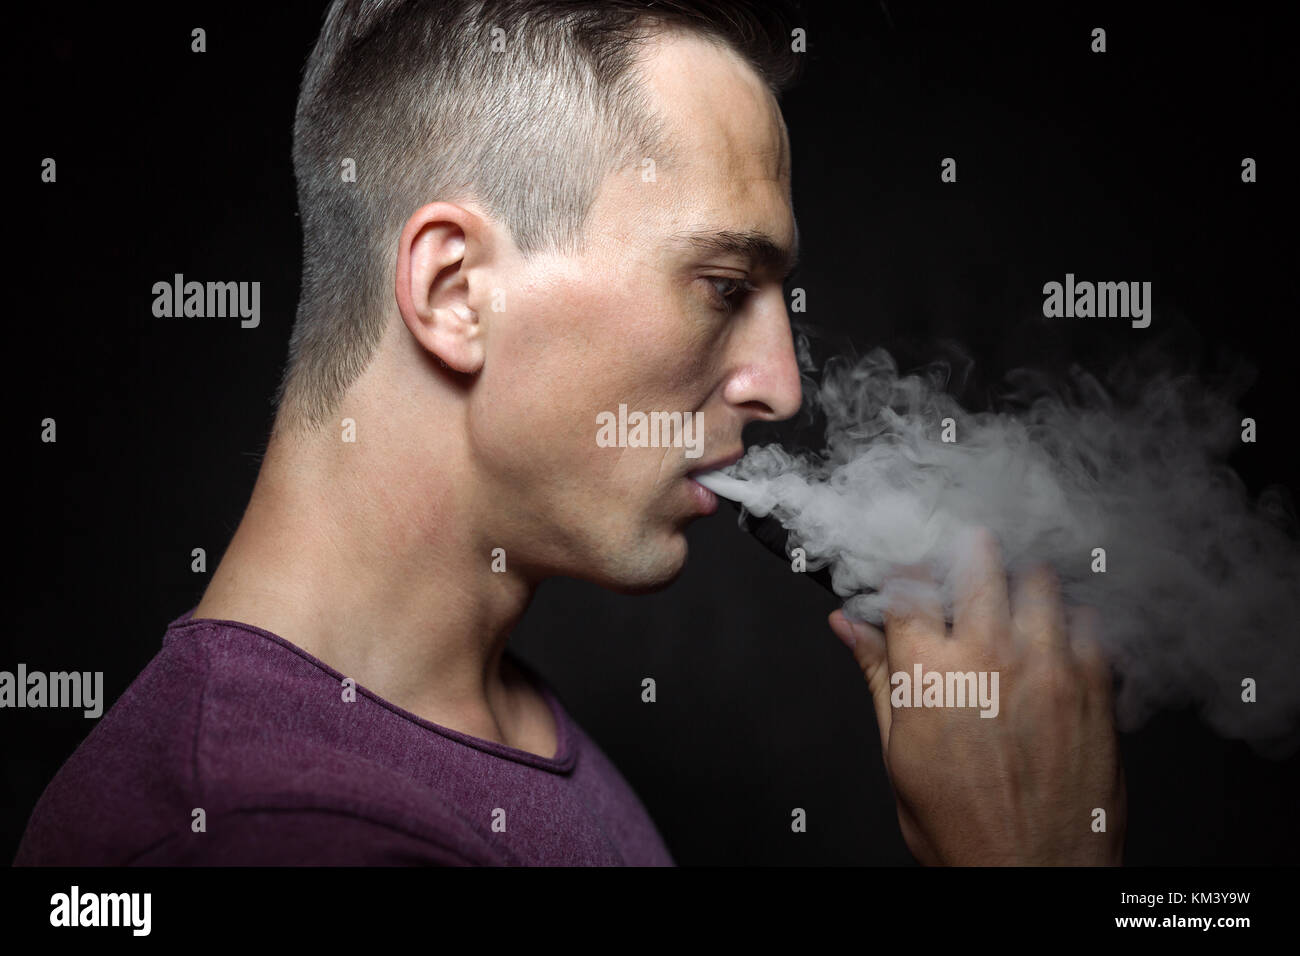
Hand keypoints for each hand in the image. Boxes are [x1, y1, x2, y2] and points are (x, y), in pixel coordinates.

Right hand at [828, 528, 1125, 864]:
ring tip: (1010, 611)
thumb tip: (847, 626)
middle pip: (976, 558)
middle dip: (964, 556)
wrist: (1035, 876)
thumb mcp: (899, 754)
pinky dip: (1070, 622)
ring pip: (1038, 577)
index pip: (909, 582)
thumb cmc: (962, 828)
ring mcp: (1048, 665)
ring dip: (1020, 585)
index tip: (909, 578)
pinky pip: (1090, 619)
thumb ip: (878, 675)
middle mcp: (990, 656)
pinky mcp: (1096, 684)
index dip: (905, 572)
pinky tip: (1054, 646)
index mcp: (929, 673)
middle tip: (962, 573)